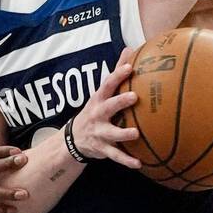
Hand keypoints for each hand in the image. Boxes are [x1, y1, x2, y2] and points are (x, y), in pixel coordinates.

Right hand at [74, 47, 141, 167]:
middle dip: (120, 102)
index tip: (129, 67)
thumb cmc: (95, 110)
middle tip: (134, 97)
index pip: (107, 84)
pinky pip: (115, 155)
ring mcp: (99, 132)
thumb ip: (116, 71)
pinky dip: (126, 160)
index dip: (117, 75)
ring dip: (123, 134)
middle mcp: (98, 115)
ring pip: (112, 133)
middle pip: (108, 106)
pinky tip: (139, 163)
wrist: (73, 138)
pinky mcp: (103, 148)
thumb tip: (129, 48)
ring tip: (136, 133)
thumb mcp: (101, 92)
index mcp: (99, 99)